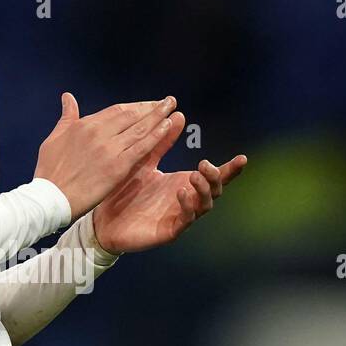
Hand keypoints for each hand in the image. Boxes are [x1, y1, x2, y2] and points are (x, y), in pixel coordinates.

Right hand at [34, 93, 178, 217]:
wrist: (50, 197)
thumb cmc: (49, 171)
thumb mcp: (54, 138)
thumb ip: (67, 117)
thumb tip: (68, 97)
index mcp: (84, 125)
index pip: (116, 110)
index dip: (135, 106)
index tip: (148, 104)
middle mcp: (98, 132)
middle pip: (131, 115)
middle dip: (151, 107)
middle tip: (167, 101)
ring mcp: (109, 149)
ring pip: (139, 128)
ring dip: (158, 116)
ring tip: (171, 107)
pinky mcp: (118, 166)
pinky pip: (142, 147)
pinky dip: (156, 135)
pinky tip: (167, 126)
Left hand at [92, 110, 247, 252]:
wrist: (103, 220)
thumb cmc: (125, 191)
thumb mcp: (144, 161)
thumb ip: (161, 141)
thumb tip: (179, 114)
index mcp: (183, 184)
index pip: (213, 176)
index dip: (230, 169)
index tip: (242, 158)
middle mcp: (186, 201)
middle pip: (214, 190)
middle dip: (215, 177)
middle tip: (204, 164)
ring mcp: (179, 217)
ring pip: (204, 206)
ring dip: (203, 191)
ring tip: (194, 175)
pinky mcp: (168, 231)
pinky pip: (184, 220)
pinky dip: (186, 206)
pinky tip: (181, 192)